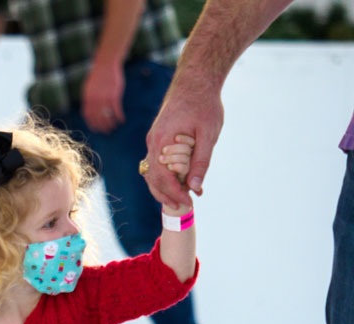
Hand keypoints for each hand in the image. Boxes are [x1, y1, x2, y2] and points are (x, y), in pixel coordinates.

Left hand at [79, 61, 124, 133]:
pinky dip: (119, 116)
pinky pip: (116, 110)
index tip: (96, 129)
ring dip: (111, 123)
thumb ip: (88, 99)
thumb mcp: (88, 87)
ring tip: (114, 127)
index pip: (88, 115)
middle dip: (102, 126)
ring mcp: (104, 98)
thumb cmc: (98, 75)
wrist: (106, 64)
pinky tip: (121, 120)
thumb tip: (88, 109)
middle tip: (107, 131)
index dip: (92, 123)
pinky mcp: (114, 95)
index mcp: (87, 98)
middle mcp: (94, 100)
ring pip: (107, 115)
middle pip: (98, 118)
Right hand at [142, 76, 223, 205]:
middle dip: (166, 195)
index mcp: (162, 142)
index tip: (187, 203)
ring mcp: (153, 140)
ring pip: (151, 172)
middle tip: (183, 207)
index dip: (174, 193)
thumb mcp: (208, 133)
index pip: (162, 177)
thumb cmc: (204, 103)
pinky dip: (164, 175)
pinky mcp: (157, 137)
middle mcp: (153, 143)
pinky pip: (155, 163)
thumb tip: (197, 186)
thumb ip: (201, 161)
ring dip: (163, 188)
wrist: (196, 80)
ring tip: (179, 198)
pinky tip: (177, 180)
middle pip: (152, 178)